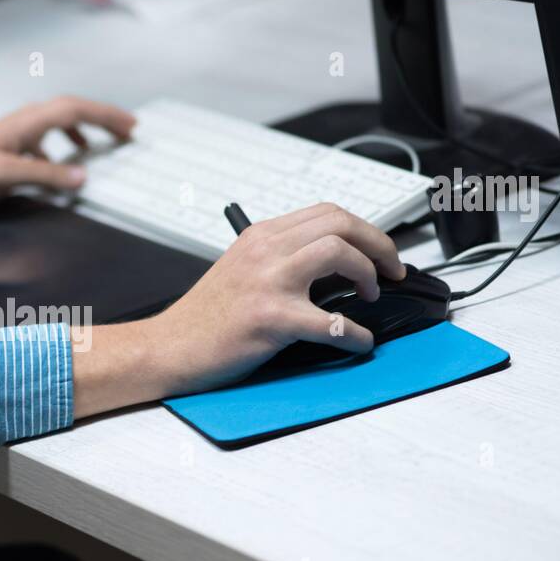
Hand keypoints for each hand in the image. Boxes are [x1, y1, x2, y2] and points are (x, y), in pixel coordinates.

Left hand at [0, 96, 134, 225]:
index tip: (131, 127)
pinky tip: (56, 171)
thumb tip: (83, 177)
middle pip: (68, 111)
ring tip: (96, 148)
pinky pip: (40, 144)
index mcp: (24, 124)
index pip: (75, 110)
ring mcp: (10, 137)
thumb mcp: (5, 177)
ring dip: (79, 134)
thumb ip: (46, 176)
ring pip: (54, 126)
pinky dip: (57, 152)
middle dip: (99, 120)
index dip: (106, 116)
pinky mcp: (2, 152)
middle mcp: (19, 124)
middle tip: (125, 132)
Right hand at [72, 204, 405, 417]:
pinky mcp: (271, 319)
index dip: (365, 230)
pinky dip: (356, 334)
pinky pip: (331, 321)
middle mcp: (265, 250)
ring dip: (369, 274)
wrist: (168, 347)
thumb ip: (280, 259)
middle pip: (341, 223)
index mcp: (260, 236)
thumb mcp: (241, 270)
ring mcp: (268, 282)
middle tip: (391, 272)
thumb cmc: (204, 318)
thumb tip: (335, 268)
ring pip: (340, 253)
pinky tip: (359, 341)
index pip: (327, 212)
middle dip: (380, 246)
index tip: (379, 253)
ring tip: (372, 297)